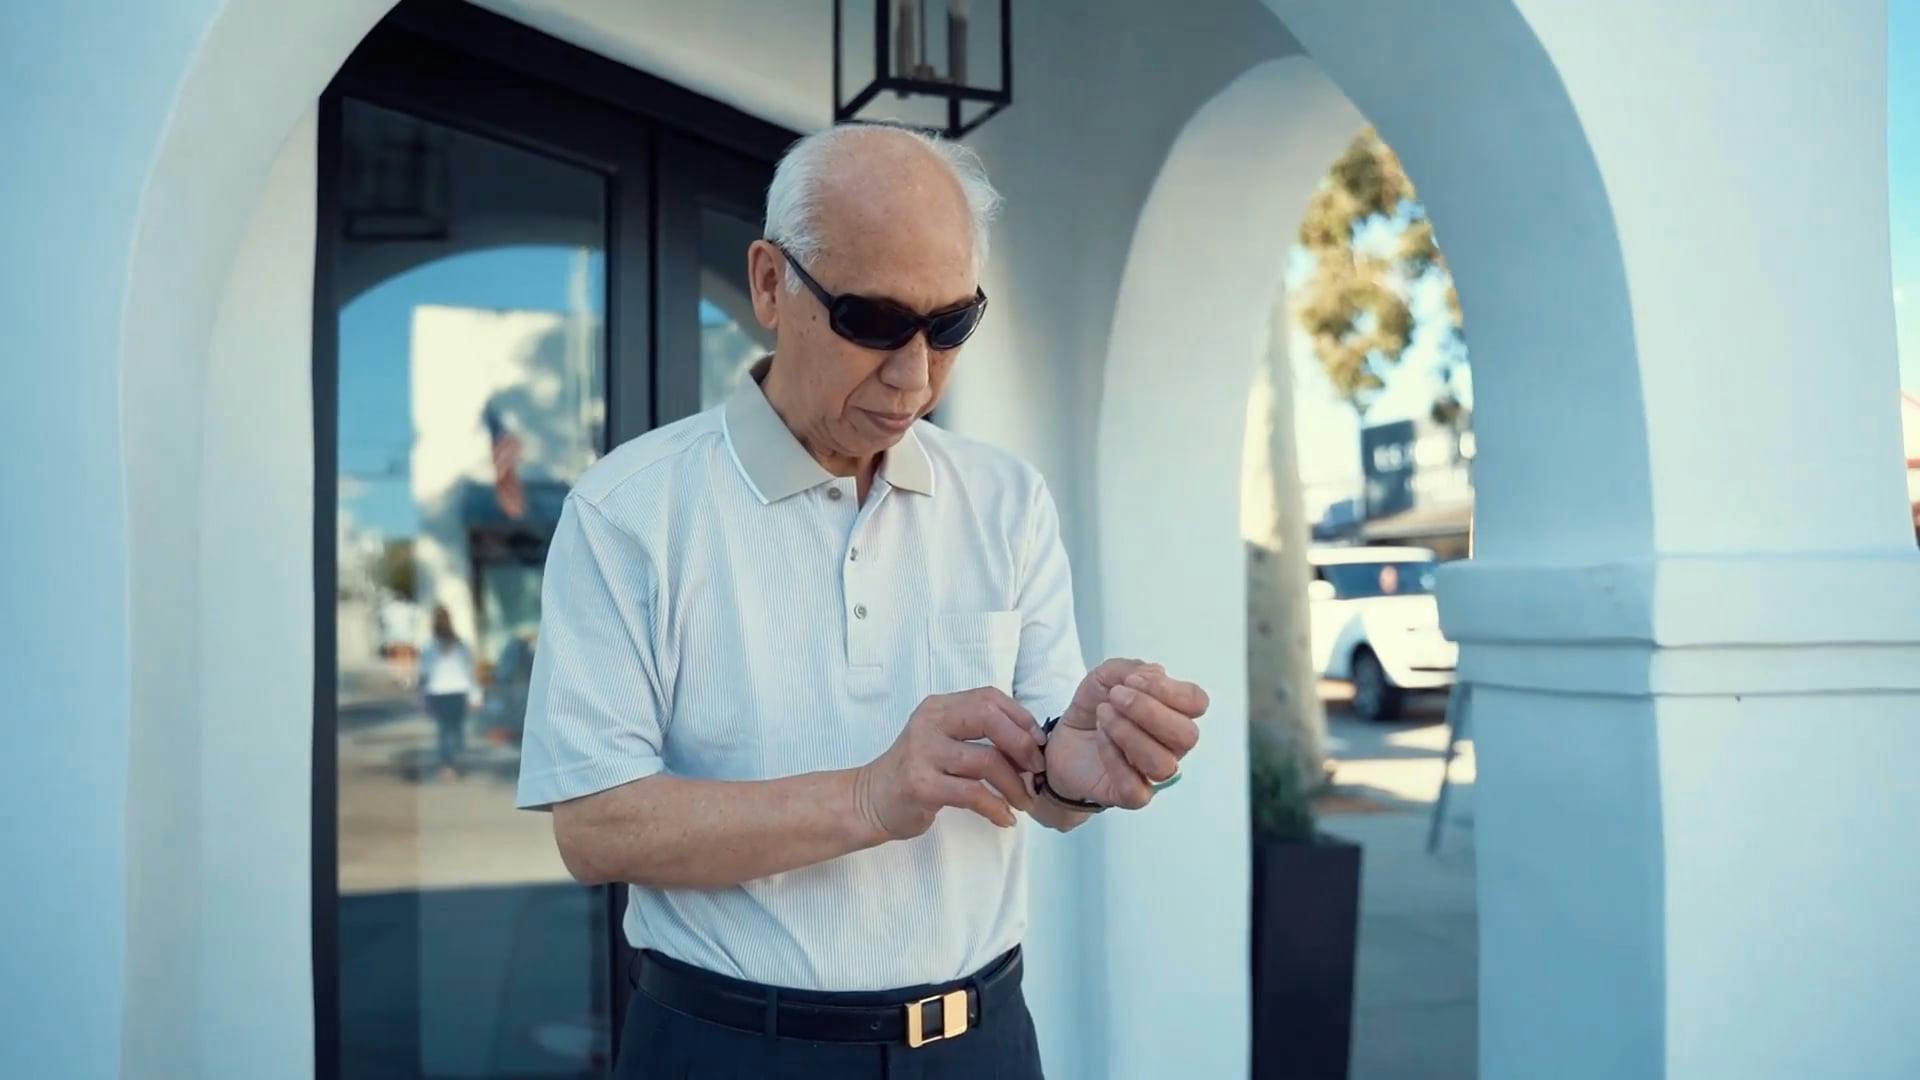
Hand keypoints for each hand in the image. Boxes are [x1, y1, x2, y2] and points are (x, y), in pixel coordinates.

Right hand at [854, 688, 1048, 838]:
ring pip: (986, 760)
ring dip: (1014, 784)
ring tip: (1024, 800)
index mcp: (939, 707)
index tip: (1039, 743)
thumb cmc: (916, 771)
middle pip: (989, 718)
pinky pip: (972, 793)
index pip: (988, 697)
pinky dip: (995, 807)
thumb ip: (976, 732)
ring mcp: (923, 753)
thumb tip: (1030, 742)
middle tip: (1037, 769)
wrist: (869, 800)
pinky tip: (1005, 818)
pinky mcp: (921, 786)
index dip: (1021, 718)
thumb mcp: (942, 739)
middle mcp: (930, 723)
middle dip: (1022, 744)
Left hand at [1043, 660, 1207, 809]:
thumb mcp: (1104, 678)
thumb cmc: (1094, 709)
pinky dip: (1115, 758)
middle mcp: (1171, 746)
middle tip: (1115, 696)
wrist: (1062, 742)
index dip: (1169, 689)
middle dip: (1149, 710)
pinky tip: (1100, 738)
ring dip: (1129, 733)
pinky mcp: (1132, 796)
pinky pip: (1136, 788)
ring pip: (1163, 763)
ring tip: (1103, 716)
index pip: (1197, 703)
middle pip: (1187, 735)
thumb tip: (1156, 672)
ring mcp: (1153, 774)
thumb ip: (1128, 669)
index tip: (1132, 680)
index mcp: (1173, 714)